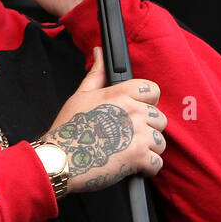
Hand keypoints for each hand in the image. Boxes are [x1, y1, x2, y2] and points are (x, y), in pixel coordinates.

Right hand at [41, 46, 164, 192]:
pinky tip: (132, 167)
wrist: (60, 159)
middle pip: (159, 118)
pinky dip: (147, 168)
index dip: (147, 102)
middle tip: (127, 137)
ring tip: (128, 153)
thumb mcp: (80, 96)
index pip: (152, 90)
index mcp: (120, 94)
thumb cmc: (67, 129)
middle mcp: (133, 112)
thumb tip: (99, 53)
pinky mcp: (139, 157)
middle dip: (147, 129)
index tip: (136, 112)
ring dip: (148, 149)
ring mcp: (138, 134)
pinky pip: (157, 163)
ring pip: (160, 141)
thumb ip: (96, 74)